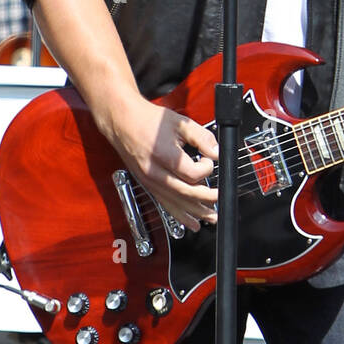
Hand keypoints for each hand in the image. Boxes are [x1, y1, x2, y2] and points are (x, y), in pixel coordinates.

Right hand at [104, 94, 218, 231]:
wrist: (123, 122)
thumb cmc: (149, 121)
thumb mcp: (180, 122)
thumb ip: (201, 137)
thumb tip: (216, 152)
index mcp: (164, 155)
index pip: (192, 173)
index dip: (207, 168)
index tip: (209, 159)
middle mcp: (155, 172)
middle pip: (185, 193)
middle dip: (207, 198)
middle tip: (220, 198)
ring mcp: (149, 182)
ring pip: (176, 203)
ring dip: (196, 212)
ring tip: (212, 218)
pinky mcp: (147, 185)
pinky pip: (165, 204)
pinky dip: (180, 215)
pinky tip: (191, 222)